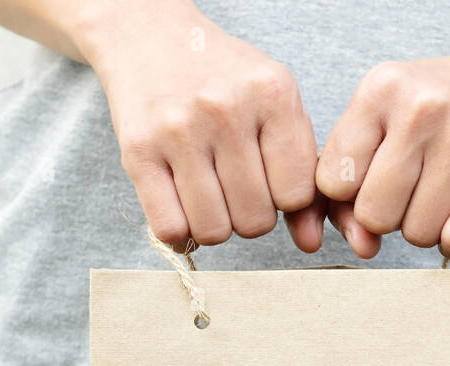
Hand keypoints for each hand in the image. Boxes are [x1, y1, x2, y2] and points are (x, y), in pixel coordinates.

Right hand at [77, 1, 322, 248]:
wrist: (150, 37)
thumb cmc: (223, 80)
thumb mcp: (275, 108)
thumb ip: (301, 173)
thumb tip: (311, 243)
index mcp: (273, 93)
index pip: (296, 195)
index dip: (285, 200)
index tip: (269, 179)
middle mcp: (226, 109)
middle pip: (256, 220)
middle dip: (249, 214)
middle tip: (234, 185)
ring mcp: (179, 130)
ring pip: (214, 231)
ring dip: (214, 224)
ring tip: (209, 192)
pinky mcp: (138, 150)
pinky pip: (170, 228)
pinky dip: (179, 229)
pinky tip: (181, 202)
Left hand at [315, 38, 449, 258]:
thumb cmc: (445, 103)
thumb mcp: (389, 114)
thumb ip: (357, 176)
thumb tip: (361, 245)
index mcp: (379, 89)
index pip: (333, 183)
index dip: (351, 197)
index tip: (375, 183)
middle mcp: (419, 107)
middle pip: (373, 215)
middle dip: (391, 217)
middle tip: (415, 190)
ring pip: (417, 233)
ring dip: (428, 228)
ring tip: (446, 192)